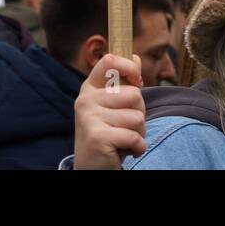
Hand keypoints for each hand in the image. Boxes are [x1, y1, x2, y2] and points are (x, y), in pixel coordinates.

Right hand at [72, 53, 145, 168]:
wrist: (92, 168)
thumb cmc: (108, 133)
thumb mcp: (115, 106)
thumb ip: (125, 84)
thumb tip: (136, 57)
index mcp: (90, 88)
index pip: (109, 61)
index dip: (129, 67)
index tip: (137, 82)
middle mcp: (86, 100)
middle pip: (134, 94)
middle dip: (139, 113)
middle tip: (124, 126)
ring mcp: (89, 118)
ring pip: (137, 117)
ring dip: (138, 133)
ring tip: (123, 139)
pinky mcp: (97, 137)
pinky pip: (134, 136)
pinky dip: (138, 147)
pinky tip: (126, 151)